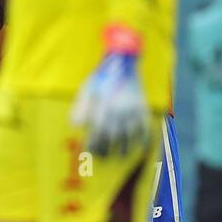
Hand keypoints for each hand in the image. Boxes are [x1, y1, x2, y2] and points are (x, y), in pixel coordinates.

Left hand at [70, 26, 149, 155]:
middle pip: (112, 138)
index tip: (89, 152)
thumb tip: (76, 126)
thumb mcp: (86, 90)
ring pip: (129, 136)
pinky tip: (141, 147)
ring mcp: (133, 111)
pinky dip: (144, 139)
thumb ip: (80, 108)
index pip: (97, 132)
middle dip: (107, 150)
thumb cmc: (101, 78)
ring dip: (125, 149)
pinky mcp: (143, 109)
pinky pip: (146, 128)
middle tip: (103, 158)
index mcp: (103, 107)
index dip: (93, 145)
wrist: (123, 64)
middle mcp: (118, 112)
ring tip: (120, 156)